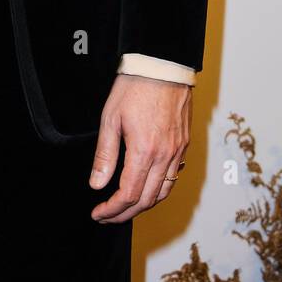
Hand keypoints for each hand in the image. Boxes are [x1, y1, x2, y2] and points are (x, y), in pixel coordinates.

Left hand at [88, 73, 190, 222]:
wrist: (162, 66)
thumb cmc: (135, 87)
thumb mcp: (110, 118)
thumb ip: (105, 155)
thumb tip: (96, 185)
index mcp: (144, 151)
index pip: (129, 195)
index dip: (112, 210)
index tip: (99, 214)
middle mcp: (165, 156)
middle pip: (146, 200)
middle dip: (125, 214)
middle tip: (107, 216)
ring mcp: (177, 152)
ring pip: (162, 192)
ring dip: (142, 206)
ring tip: (123, 207)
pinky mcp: (184, 145)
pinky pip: (173, 178)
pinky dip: (158, 191)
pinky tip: (145, 188)